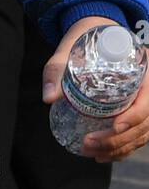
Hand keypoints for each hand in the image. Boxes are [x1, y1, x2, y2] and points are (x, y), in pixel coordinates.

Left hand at [43, 16, 148, 161]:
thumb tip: (48, 97)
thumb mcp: (71, 47)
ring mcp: (145, 100)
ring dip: (119, 148)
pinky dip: (124, 149)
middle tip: (89, 144)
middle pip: (144, 123)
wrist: (96, 32)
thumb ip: (57, 68)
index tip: (113, 126)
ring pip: (142, 133)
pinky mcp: (137, 109)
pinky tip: (104, 156)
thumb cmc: (86, 38)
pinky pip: (138, 135)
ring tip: (92, 153)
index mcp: (144, 69)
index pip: (147, 101)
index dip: (134, 118)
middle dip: (118, 139)